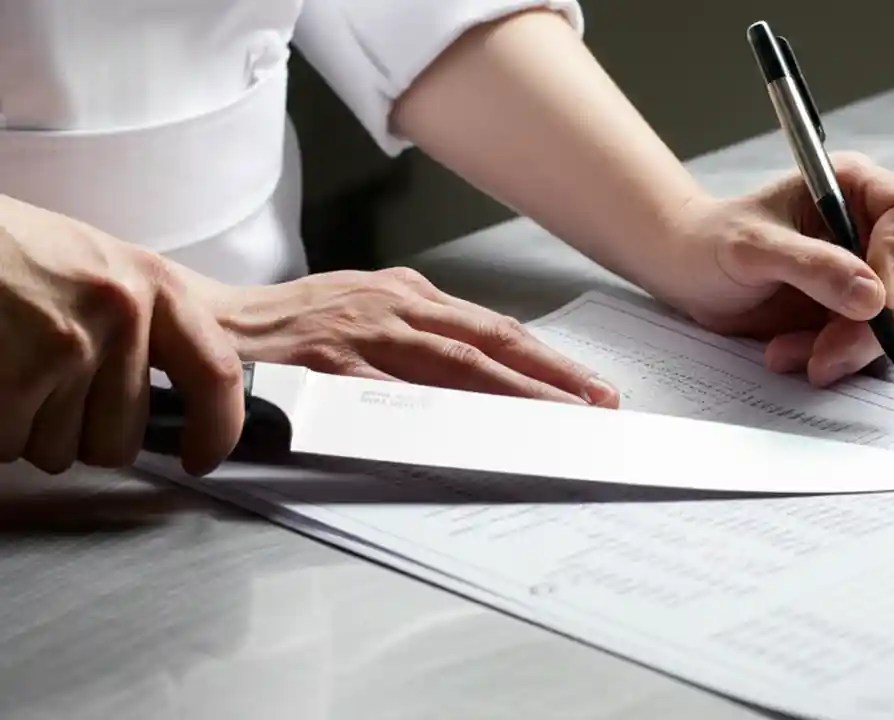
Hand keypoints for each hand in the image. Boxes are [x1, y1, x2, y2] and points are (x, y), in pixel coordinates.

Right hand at [0, 195, 245, 475]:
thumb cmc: (9, 250)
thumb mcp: (101, 265)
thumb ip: (153, 322)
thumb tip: (220, 374)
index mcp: (153, 283)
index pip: (217, 374)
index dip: (218, 430)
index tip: (200, 458)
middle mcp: (122, 314)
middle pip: (120, 441)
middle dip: (79, 434)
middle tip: (45, 383)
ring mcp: (67, 347)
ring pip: (60, 451)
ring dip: (29, 430)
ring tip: (9, 367)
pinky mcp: (14, 379)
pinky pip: (11, 446)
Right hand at [199, 267, 619, 407]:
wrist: (202, 322)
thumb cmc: (286, 326)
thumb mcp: (358, 310)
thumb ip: (414, 333)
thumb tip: (477, 369)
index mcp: (403, 293)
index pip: (491, 327)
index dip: (545, 358)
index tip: (588, 385)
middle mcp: (392, 307)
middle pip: (490, 343)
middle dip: (552, 376)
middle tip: (599, 403)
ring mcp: (362, 335)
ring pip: (458, 368)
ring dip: (516, 396)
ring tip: (561, 421)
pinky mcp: (329, 367)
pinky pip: (398, 400)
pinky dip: (443, 418)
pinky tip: (477, 436)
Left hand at [656, 152, 893, 386]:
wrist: (687, 273)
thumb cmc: (712, 242)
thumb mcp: (753, 248)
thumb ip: (812, 266)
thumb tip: (874, 298)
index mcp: (856, 189)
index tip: (871, 299)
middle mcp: (872, 229)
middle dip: (872, 326)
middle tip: (825, 353)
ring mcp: (866, 275)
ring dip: (848, 349)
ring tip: (786, 354)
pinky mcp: (851, 313)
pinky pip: (867, 346)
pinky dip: (833, 359)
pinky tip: (786, 355)